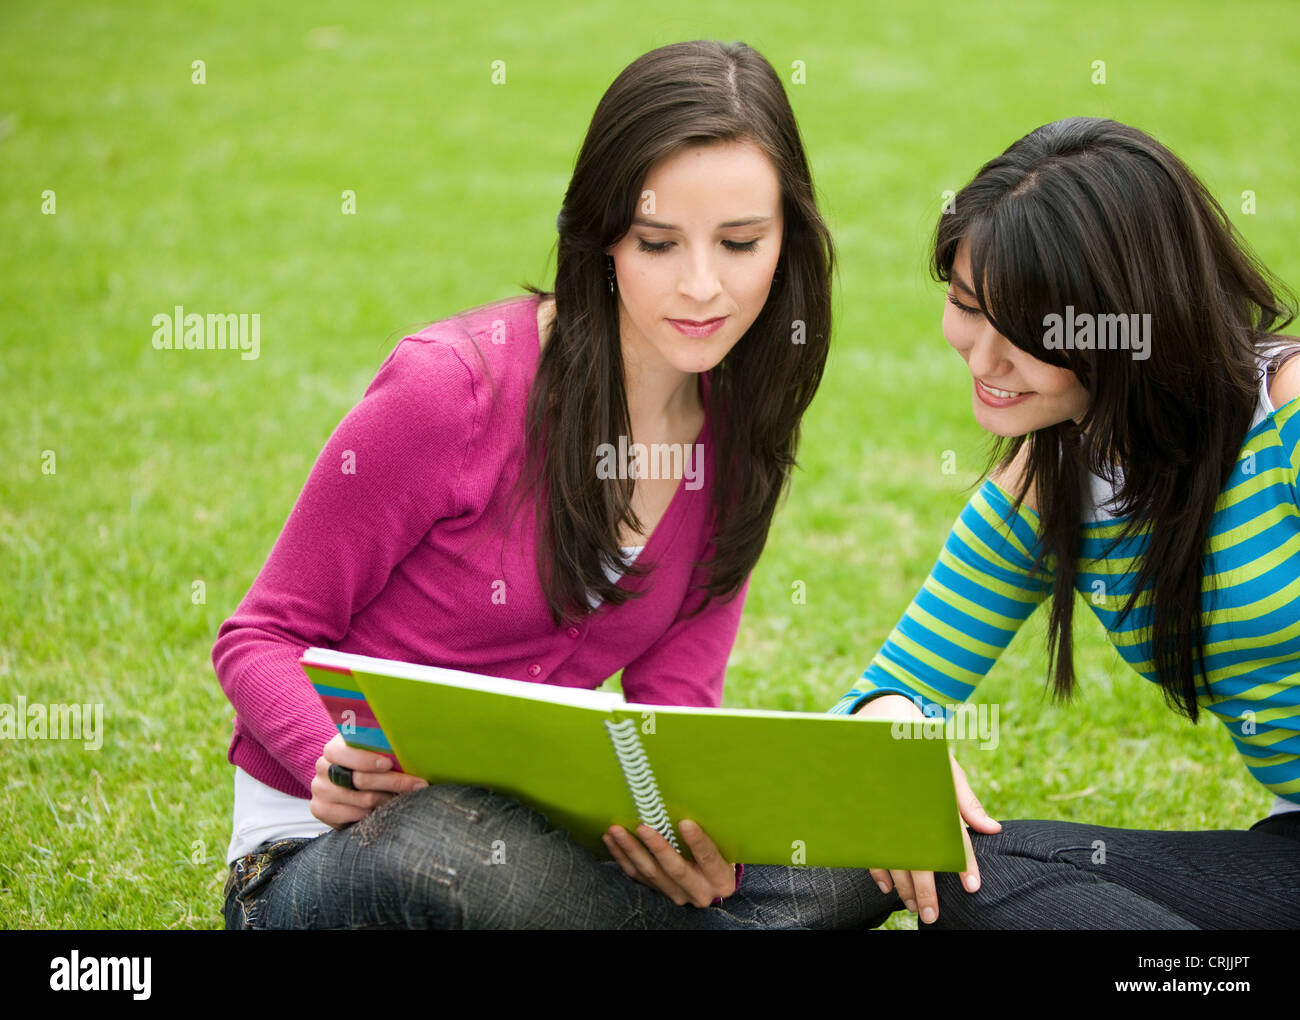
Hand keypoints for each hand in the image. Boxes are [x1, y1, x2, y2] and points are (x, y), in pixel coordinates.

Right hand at [309, 732, 428, 828]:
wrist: (354, 786)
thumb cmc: (376, 765)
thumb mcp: (380, 752)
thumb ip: (388, 749)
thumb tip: (414, 744)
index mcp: (335, 747)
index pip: (343, 751)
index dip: (366, 759)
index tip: (388, 763)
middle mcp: (323, 766)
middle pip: (357, 779)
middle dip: (391, 782)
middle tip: (416, 785)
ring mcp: (320, 788)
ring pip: (359, 799)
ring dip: (385, 800)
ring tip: (402, 798)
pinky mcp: (320, 808)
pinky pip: (348, 815)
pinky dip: (368, 815)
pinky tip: (380, 811)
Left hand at [602, 819, 737, 907]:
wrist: (713, 879)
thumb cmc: (719, 851)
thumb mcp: (722, 844)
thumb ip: (711, 831)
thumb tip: (692, 800)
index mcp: (720, 879)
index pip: (709, 858)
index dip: (697, 842)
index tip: (685, 823)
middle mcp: (700, 892)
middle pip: (675, 869)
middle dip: (657, 847)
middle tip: (642, 827)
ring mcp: (677, 895)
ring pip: (651, 873)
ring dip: (631, 850)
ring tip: (617, 830)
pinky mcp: (659, 892)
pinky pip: (637, 875)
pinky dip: (622, 857)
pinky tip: (611, 840)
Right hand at [853, 694, 1001, 924]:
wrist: (882, 718)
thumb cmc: (922, 747)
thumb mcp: (948, 769)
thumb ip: (967, 802)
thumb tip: (993, 830)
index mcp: (933, 796)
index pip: (952, 836)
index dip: (963, 864)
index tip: (972, 887)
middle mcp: (908, 809)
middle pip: (918, 859)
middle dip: (926, 892)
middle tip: (932, 916)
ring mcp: (884, 812)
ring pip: (894, 860)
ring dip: (903, 887)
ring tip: (913, 905)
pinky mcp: (866, 812)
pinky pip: (871, 848)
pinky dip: (878, 870)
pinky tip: (887, 886)